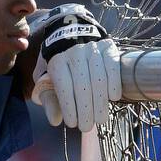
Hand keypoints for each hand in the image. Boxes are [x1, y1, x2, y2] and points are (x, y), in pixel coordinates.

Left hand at [30, 4, 121, 131]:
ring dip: (100, 102)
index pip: (64, 87)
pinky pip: (113, 67)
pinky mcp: (108, 47)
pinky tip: (113, 98)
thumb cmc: (57, 64)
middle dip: (86, 109)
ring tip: (100, 119)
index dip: (69, 106)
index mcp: (57, 61)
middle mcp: (74, 53)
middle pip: (83, 85)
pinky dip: (114, 83)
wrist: (72, 32)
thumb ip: (49, 99)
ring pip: (99, 79)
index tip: (72, 123)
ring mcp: (93, 49)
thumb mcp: (45, 79)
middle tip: (87, 127)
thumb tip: (55, 120)